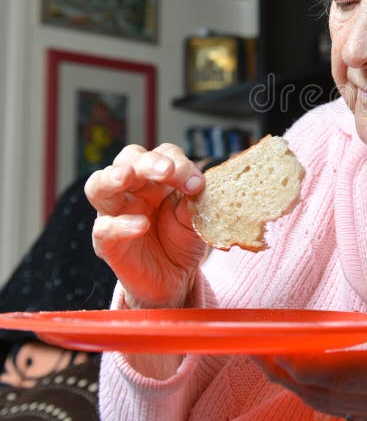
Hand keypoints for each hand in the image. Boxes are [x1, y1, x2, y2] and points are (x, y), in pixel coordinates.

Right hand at [86, 143, 207, 308]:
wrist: (175, 279)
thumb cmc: (182, 239)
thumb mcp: (194, 217)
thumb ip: (193, 200)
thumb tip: (199, 183)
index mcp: (157, 178)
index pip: (163, 155)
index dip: (179, 163)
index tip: (197, 183)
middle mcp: (133, 189)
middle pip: (129, 159)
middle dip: (147, 161)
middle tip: (166, 170)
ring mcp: (115, 213)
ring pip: (98, 185)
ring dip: (112, 177)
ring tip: (126, 176)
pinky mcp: (106, 242)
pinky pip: (104, 228)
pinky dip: (121, 225)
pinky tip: (141, 226)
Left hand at [255, 273, 366, 420]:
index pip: (337, 375)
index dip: (299, 363)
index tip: (272, 345)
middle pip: (327, 397)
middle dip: (289, 378)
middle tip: (259, 355)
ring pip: (336, 410)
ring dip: (303, 389)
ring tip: (278, 366)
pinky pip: (354, 414)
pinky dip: (327, 398)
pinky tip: (316, 383)